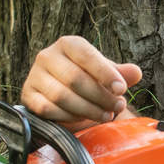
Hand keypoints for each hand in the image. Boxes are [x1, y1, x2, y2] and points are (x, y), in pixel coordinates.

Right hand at [20, 35, 143, 127]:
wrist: (64, 91)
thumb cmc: (88, 77)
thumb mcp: (107, 73)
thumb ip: (122, 73)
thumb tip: (135, 73)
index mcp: (68, 44)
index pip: (87, 56)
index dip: (106, 74)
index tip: (122, 90)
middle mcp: (47, 56)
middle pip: (75, 78)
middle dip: (100, 96)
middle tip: (117, 107)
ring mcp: (35, 76)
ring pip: (61, 96)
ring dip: (87, 109)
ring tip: (105, 115)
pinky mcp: (28, 96)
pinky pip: (48, 109)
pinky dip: (68, 117)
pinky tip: (83, 119)